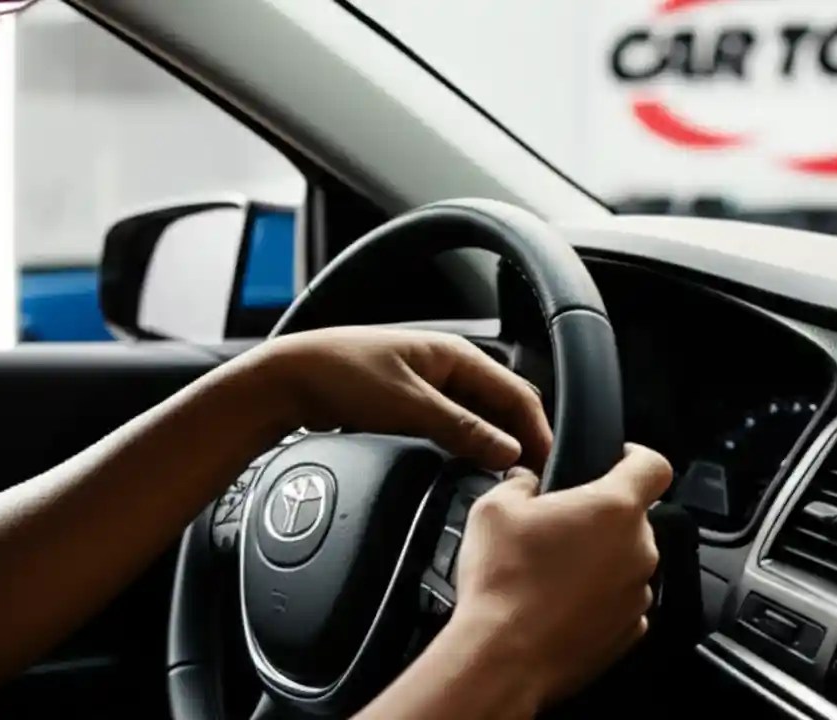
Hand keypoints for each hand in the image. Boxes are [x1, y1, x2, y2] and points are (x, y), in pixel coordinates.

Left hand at [251, 327, 551, 469]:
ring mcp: (433, 385)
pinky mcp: (415, 405)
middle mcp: (450, 366)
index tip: (546, 466)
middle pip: (504, 405)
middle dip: (521, 438)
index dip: (538, 431)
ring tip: (504, 477)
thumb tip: (509, 450)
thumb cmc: (342, 374)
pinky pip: (456, 426)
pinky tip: (469, 466)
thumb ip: (463, 430)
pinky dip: (469, 445)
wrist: (289, 378)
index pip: (518, 393)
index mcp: (458, 355)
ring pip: (481, 418)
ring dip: (494, 444)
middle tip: (530, 478)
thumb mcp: (409, 406)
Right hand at [449, 444, 672, 709]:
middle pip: (634, 518)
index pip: (654, 465)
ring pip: (627, 561)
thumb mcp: (494, 509)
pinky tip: (560, 604)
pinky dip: (598, 598)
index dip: (638, 456)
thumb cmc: (502, 581)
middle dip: (601, 518)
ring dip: (600, 560)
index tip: (620, 460)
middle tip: (558, 527)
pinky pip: (620, 601)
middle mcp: (639, 549)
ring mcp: (638, 593)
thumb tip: (526, 480)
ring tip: (553, 572)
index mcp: (614, 507)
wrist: (503, 658)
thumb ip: (519, 482)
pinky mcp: (630, 631)